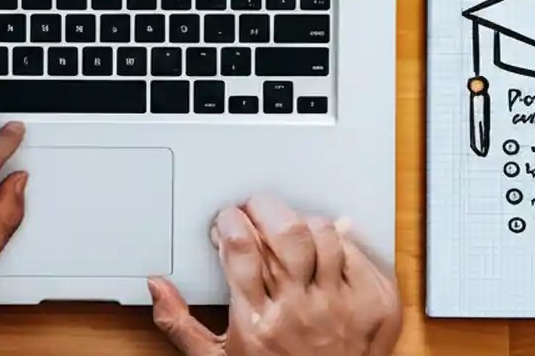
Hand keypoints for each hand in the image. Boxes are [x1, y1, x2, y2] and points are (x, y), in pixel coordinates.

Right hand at [149, 195, 400, 355]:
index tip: (227, 220)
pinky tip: (326, 246)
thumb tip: (157, 286)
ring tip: (290, 229)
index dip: (230, 222)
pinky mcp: (376, 305)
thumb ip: (181, 324)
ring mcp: (343, 307)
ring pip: (323, 235)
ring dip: (303, 223)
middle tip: (255, 209)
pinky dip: (342, 241)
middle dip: (264, 208)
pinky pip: (359, 252)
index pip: (240, 249)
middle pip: (284, 233)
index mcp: (257, 323)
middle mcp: (301, 311)